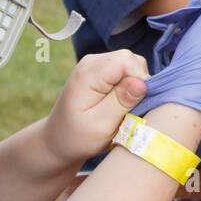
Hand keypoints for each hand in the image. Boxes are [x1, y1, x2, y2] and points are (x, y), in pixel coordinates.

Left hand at [43, 50, 149, 165]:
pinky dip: (128, 88)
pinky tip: (118, 104)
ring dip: (133, 87)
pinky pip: (125, 71)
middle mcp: (91, 62)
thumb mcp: (101, 125)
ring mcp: (95, 64)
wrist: (58, 140)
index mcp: (88, 74)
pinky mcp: (100, 71)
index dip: (140, 80)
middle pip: (131, 60)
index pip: (127, 61)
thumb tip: (142, 83)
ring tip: (121, 109)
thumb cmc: (78, 138)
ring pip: (131, 65)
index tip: (135, 104)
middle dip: (138, 84)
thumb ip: (121, 102)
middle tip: (128, 110)